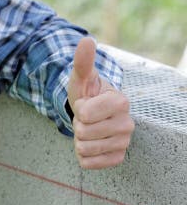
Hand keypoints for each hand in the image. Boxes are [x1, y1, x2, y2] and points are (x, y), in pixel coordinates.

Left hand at [67, 37, 134, 168]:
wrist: (91, 112)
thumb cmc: (87, 93)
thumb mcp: (81, 78)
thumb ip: (83, 61)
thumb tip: (86, 40)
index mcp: (120, 101)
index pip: (86, 113)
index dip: (79, 109)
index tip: (86, 103)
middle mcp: (127, 123)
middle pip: (84, 132)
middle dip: (77, 125)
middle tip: (85, 118)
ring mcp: (124, 142)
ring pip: (84, 148)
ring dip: (79, 139)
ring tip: (87, 128)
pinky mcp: (117, 158)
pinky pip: (89, 163)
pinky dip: (82, 155)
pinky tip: (90, 143)